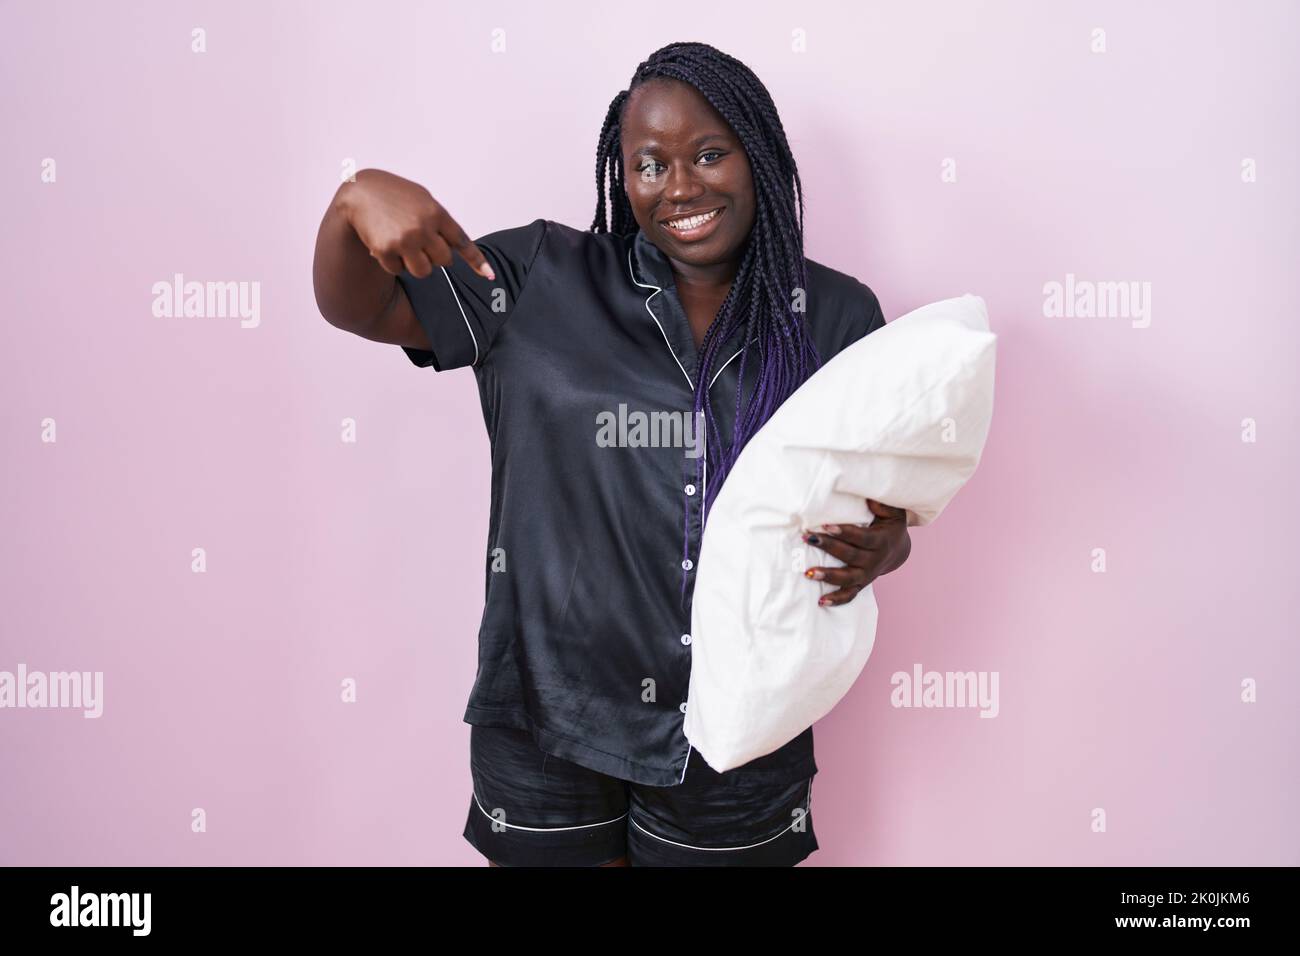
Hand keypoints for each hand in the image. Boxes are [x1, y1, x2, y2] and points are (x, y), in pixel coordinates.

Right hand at [337, 168, 495, 279]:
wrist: (360, 191)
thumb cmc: (394, 194)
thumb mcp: (423, 200)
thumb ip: (439, 222)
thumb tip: (453, 249)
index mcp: (436, 212)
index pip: (462, 241)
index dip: (476, 260)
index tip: (489, 275)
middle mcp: (424, 227)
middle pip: (444, 261)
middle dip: (434, 257)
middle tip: (420, 244)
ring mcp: (405, 240)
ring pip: (423, 272)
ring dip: (415, 264)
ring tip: (403, 246)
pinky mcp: (386, 250)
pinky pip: (399, 271)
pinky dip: (393, 263)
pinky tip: (385, 243)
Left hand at [801, 499, 910, 605]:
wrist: (898, 550)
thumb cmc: (889, 525)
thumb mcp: (891, 512)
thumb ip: (881, 504)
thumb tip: (867, 495)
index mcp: (881, 541)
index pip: (861, 537)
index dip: (844, 532)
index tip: (825, 525)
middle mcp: (874, 560)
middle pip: (850, 556)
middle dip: (829, 547)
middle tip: (809, 539)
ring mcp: (867, 575)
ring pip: (847, 578)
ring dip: (828, 576)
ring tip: (808, 573)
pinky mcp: (861, 584)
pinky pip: (849, 595)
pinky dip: (836, 600)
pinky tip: (820, 601)